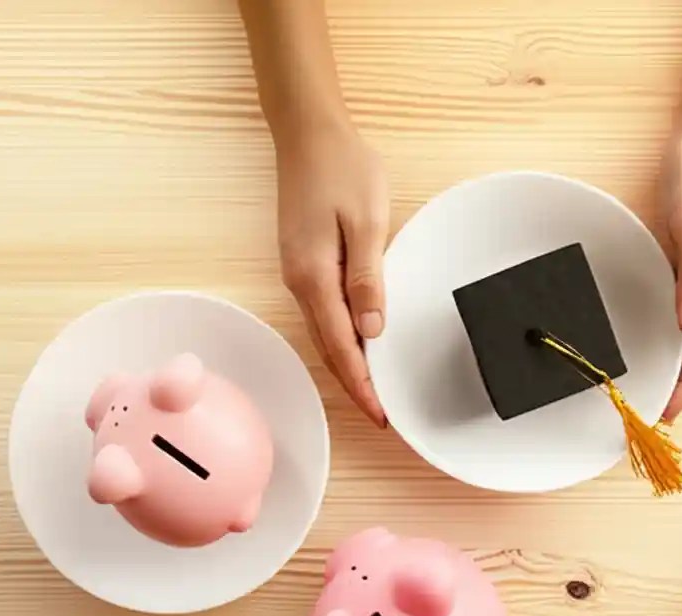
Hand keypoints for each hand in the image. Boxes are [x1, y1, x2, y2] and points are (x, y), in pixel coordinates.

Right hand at [275, 120, 389, 426]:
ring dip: (348, 364)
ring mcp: (298, 272)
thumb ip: (367, 278)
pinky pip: (323, 312)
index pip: (340, 346)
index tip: (381, 415)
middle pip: (328, 348)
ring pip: (324, 332)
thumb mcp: (365, 222)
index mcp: (314, 276)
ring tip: (375, 391)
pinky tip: (360, 344)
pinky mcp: (303, 261)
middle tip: (383, 416)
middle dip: (355, 385)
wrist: (308, 132)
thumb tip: (372, 329)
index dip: (361, 384)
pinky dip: (340, 337)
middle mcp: (299, 281)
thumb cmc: (342, 169)